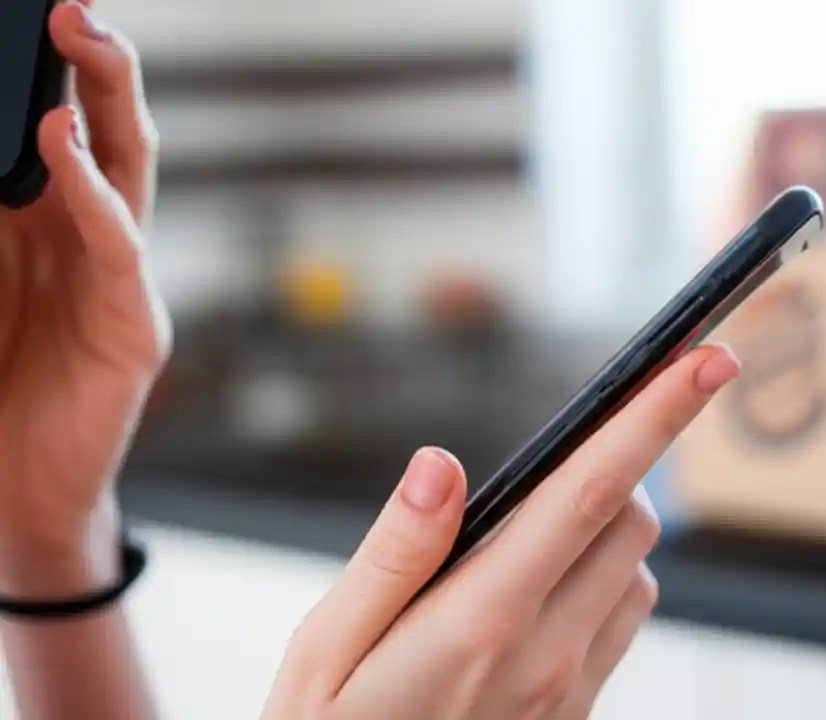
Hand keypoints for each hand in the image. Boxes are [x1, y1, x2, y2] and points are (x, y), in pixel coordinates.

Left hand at [0, 1, 167, 593]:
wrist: (10, 502)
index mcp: (42, 226)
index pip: (55, 127)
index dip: (47, 71)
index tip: (29, 12)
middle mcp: (87, 242)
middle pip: (105, 130)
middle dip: (90, 60)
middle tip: (67, 2)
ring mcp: (118, 283)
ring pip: (129, 171)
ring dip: (107, 99)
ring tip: (79, 32)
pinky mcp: (133, 331)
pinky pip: (117, 247)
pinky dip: (90, 190)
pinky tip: (59, 139)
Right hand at [265, 346, 739, 719]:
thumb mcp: (326, 653)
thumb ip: (393, 554)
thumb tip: (443, 464)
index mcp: (482, 620)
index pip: (590, 493)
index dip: (655, 417)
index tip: (710, 359)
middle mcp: (547, 655)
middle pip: (632, 521)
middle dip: (613, 469)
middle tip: (551, 465)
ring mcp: (572, 692)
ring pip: (636, 572)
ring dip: (604, 536)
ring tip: (522, 548)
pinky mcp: (580, 716)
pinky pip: (620, 625)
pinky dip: (600, 588)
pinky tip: (532, 603)